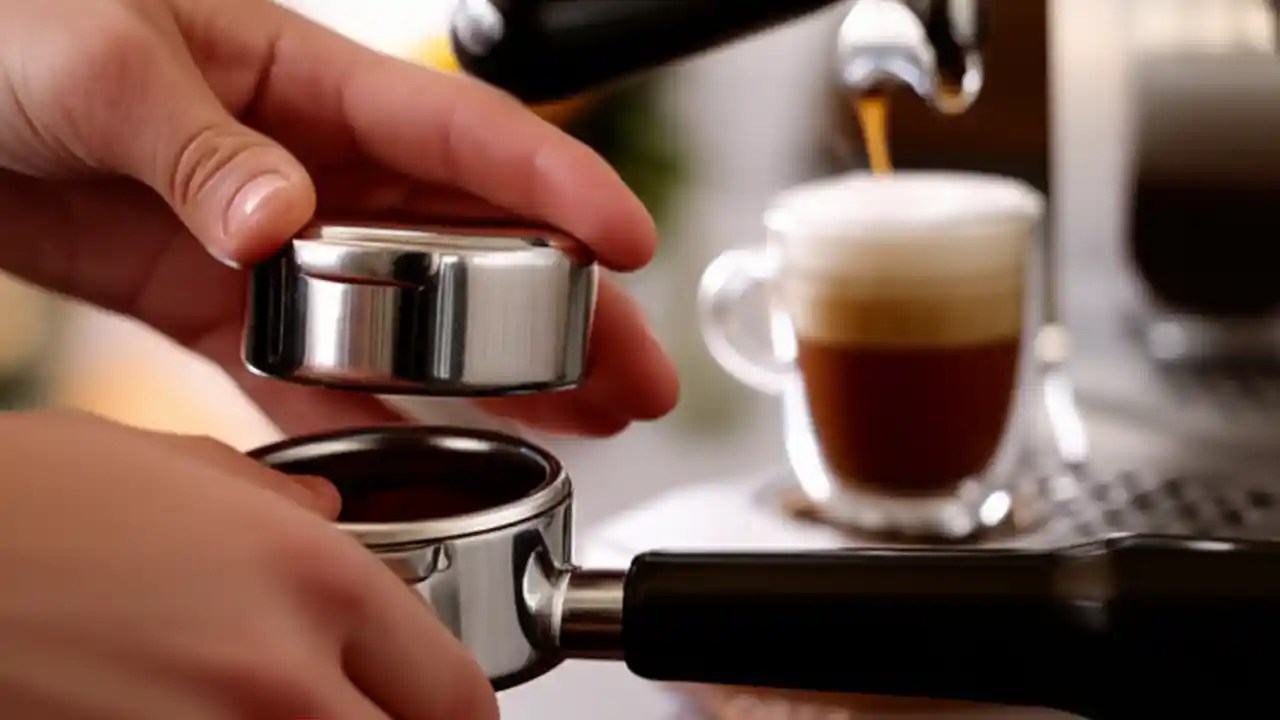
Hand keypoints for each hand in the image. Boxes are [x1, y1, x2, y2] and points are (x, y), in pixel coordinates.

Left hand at [0, 0, 678, 437]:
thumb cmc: (3, 28)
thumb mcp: (94, 58)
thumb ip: (196, 142)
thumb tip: (280, 220)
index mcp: (309, 83)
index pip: (464, 135)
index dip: (558, 184)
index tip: (629, 241)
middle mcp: (316, 168)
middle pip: (477, 244)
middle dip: (569, 309)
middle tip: (635, 372)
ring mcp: (279, 246)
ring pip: (418, 318)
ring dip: (500, 374)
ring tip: (578, 422)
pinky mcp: (223, 308)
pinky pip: (314, 372)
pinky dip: (367, 418)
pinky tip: (429, 457)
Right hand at [0, 409, 496, 719]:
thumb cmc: (13, 507)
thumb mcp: (167, 469)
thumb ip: (275, 507)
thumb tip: (328, 520)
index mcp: (312, 584)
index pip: (459, 696)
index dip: (453, 714)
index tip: (433, 711)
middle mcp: (281, 685)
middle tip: (363, 719)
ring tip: (260, 713)